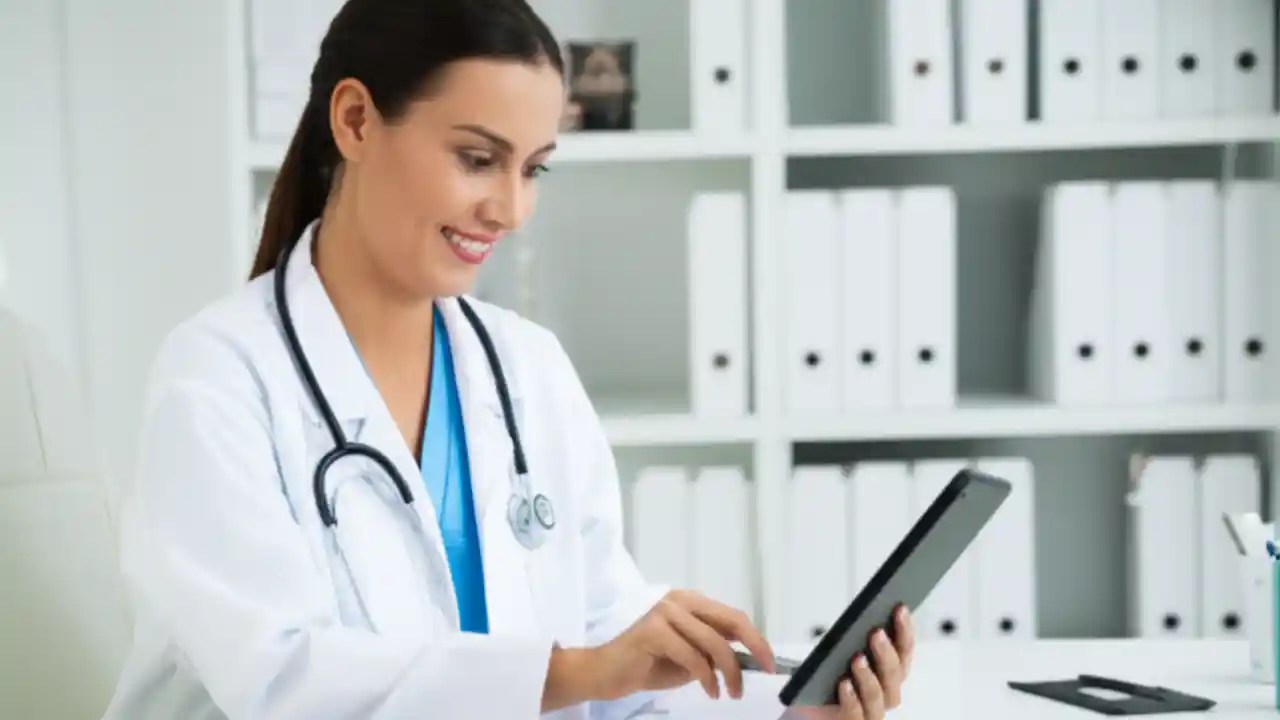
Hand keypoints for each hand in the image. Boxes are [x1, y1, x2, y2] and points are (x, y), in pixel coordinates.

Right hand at [589, 589, 776, 701]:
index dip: (756, 638)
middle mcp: (679, 600)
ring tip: (730, 692)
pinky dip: (706, 678)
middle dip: (754, 647)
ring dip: (729, 673)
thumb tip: (746, 657)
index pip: (732, 616)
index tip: (769, 662)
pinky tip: (710, 691)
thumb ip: (712, 650)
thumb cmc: (646, 665)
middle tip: (764, 671)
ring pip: (714, 642)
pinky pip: (693, 656)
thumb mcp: (689, 657)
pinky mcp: (653, 630)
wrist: (604, 673)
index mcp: (689, 602)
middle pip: (730, 620)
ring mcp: (665, 612)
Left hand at [795, 604, 915, 719]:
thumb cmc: (832, 671)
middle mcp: (887, 692)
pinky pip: (855, 714)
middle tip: (876, 632)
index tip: (899, 608)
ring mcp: (872, 710)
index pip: (905, 649)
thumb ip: (855, 634)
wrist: (813, 701)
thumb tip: (862, 611)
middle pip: (895, 674)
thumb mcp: (843, 647)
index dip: (905, 630)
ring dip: (869, 676)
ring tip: (857, 658)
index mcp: (892, 669)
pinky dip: (851, 698)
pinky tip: (843, 683)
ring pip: (877, 696)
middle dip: (886, 652)